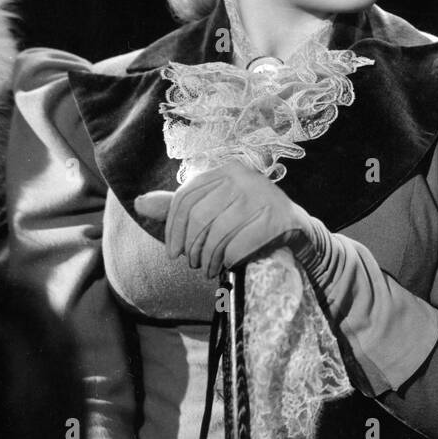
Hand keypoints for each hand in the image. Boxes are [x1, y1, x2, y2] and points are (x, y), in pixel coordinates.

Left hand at [134, 162, 321, 278]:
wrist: (298, 233)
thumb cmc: (249, 222)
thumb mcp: (216, 209)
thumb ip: (181, 207)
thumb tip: (139, 203)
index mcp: (227, 170)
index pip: (186, 197)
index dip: (173, 229)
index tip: (174, 252)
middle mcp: (245, 176)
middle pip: (199, 217)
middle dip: (192, 247)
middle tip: (195, 264)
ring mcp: (264, 196)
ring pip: (218, 233)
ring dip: (209, 258)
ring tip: (210, 268)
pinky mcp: (278, 218)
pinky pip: (239, 246)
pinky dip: (229, 261)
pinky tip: (230, 265)